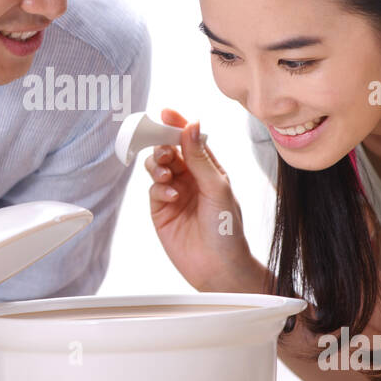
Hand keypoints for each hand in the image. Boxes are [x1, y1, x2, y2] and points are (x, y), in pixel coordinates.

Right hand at [143, 107, 260, 292]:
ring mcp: (174, 194)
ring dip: (158, 165)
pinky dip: (159, 188)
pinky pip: (153, 190)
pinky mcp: (161, 211)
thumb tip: (191, 127)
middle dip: (163, 146)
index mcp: (208, 169)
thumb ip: (200, 158)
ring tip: (166, 174)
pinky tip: (171, 197)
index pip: (191, 140)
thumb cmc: (227, 230)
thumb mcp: (218, 188)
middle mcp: (190, 178)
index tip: (166, 113)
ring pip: (157, 167)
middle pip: (169, 150)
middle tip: (165, 151)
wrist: (218, 268)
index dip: (178, 125)